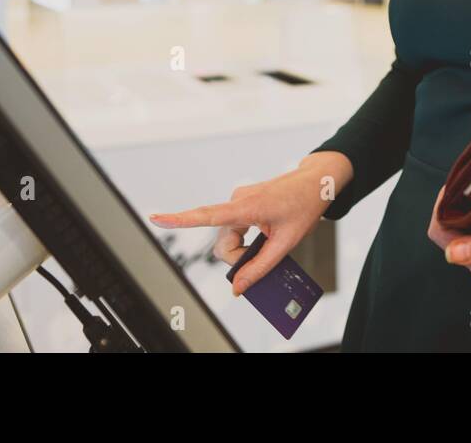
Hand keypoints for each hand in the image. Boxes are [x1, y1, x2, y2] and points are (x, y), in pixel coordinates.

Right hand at [149, 151, 352, 295]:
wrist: (315, 183)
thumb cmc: (304, 206)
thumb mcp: (286, 243)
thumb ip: (260, 267)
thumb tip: (238, 286)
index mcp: (247, 207)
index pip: (206, 216)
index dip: (179, 220)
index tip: (155, 218)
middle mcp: (237, 200)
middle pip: (222, 242)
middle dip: (238, 256)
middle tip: (266, 251)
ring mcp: (238, 200)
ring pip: (227, 237)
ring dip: (243, 246)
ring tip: (270, 237)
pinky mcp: (241, 202)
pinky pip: (233, 227)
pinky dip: (245, 236)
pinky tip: (264, 231)